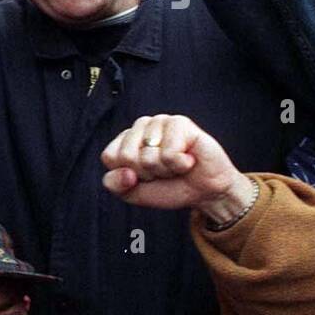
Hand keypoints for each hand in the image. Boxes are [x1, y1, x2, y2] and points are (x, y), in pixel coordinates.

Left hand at [101, 114, 255, 221]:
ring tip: (176, 165)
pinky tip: (188, 160)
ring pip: (148, 157)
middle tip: (164, 170)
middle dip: (147, 173)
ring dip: (165, 170)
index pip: (110, 157)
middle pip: (127, 157)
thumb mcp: (132, 192)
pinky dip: (179, 165)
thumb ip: (114, 184)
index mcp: (125, 139)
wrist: (204, 192)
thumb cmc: (169, 187)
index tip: (145, 175)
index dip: (128, 175)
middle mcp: (141, 126)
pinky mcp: (180, 123)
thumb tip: (125, 172)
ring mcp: (160, 121)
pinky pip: (168, 154)